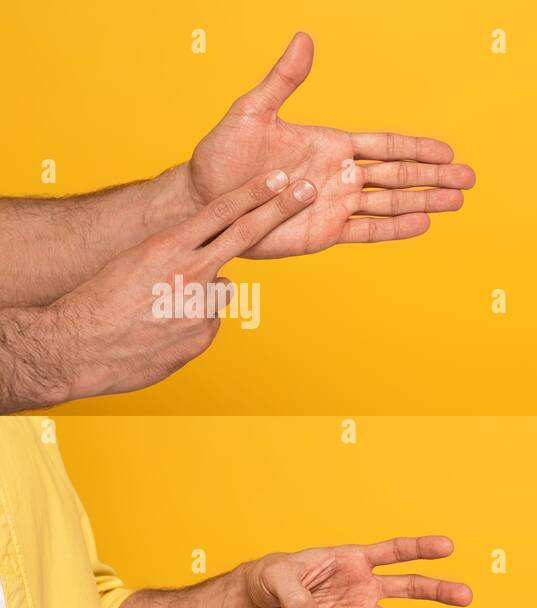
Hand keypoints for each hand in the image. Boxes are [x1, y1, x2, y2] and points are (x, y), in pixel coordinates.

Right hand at [49, 170, 317, 401]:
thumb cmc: (98, 304)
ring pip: (218, 291)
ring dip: (197, 299)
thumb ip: (176, 259)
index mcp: (168, 246)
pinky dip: (189, 328)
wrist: (77, 347)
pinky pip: (205, 324)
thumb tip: (212, 272)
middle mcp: (191, 271)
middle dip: (279, 209)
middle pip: (246, 233)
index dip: (252, 193)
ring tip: (158, 313)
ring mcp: (202, 304)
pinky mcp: (204, 335)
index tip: (278, 178)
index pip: (219, 212)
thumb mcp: (135, 266)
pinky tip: (161, 334)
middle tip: (307, 191)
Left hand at [187, 33, 474, 255]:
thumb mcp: (252, 111)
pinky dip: (395, 229)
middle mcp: (341, 176)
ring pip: (391, 204)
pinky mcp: (326, 233)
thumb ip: (283, 79)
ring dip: (425, 203)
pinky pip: (368, 231)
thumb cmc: (223, 154)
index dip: (417, 147)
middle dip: (434, 177)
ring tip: (457, 203)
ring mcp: (337, 205)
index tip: (448, 150)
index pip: (385, 145)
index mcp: (331, 145)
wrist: (205, 201)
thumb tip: (305, 39)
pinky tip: (422, 224)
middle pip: (399, 176)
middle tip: (469, 179)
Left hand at [242, 535, 471, 607]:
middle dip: (438, 590)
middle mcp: (362, 584)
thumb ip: (298, 598)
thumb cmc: (268, 577)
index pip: (393, 552)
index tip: (448, 547)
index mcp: (352, 559)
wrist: (255, 603)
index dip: (421, 548)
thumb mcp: (276, 579)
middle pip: (409, 586)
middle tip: (467, 596)